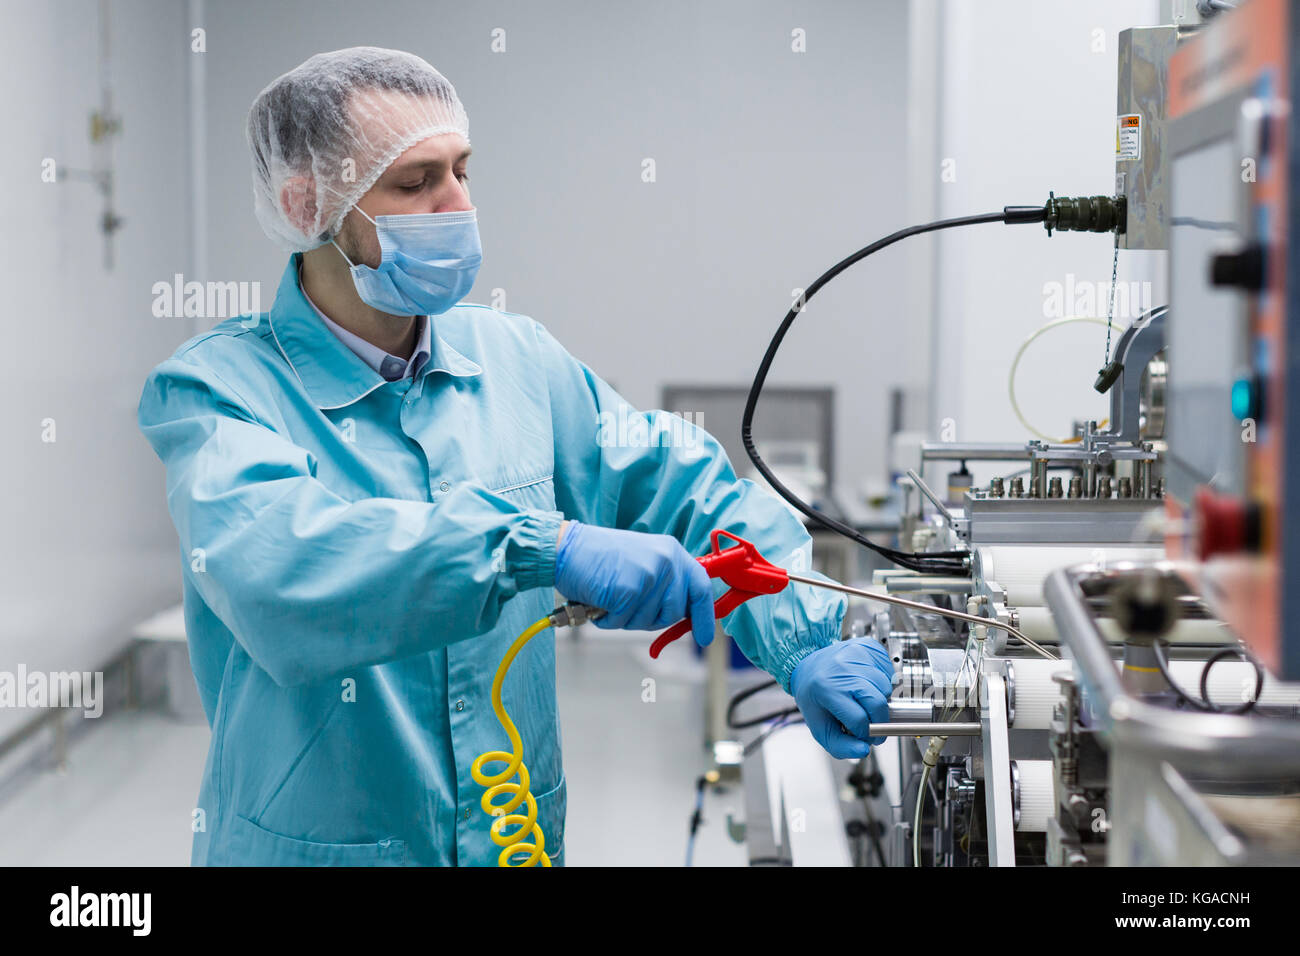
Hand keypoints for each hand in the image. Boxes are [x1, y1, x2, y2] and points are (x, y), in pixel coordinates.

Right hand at [553, 521, 716, 644]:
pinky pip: (623, 622)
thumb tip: (683, 612)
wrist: (565, 547)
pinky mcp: (630, 590)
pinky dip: (608, 619)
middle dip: (651, 618)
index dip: (705, 615)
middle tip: (627, 604)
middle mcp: (666, 561)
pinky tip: (599, 599)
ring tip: (610, 594)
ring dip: (625, 618)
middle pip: (674, 612)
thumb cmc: (598, 557)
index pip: (701, 587)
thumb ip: (666, 582)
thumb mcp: (643, 560)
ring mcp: (650, 576)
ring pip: (648, 621)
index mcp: (672, 551)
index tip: (704, 636)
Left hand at [790, 639, 893, 758]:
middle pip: (877, 702)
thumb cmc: (815, 696)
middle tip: (872, 724)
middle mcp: (842, 669)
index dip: (865, 733)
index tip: (864, 735)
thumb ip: (840, 746)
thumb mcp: (819, 726)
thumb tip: (863, 751)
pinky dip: (883, 683)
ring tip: (864, 701)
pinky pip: (888, 672)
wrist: (810, 664)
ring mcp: (857, 654)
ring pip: (886, 687)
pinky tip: (867, 684)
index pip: (859, 719)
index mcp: (826, 689)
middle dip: (879, 719)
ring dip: (880, 700)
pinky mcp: (869, 647)